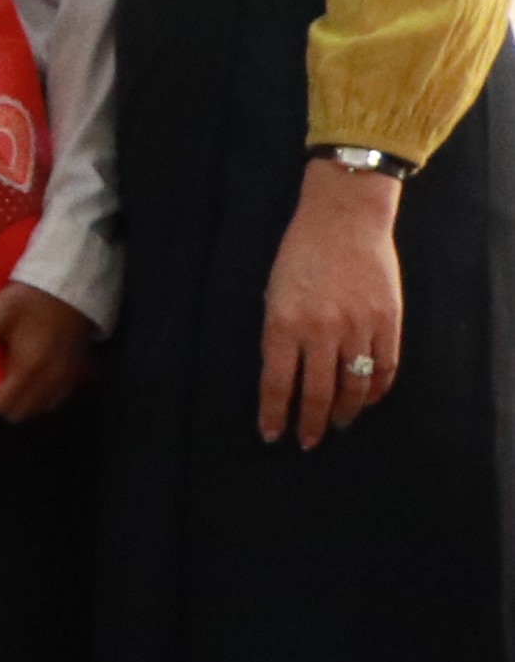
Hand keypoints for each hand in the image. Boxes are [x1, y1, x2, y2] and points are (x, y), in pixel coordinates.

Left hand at [0, 280, 97, 424]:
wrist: (71, 287)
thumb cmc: (32, 299)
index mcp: (29, 369)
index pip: (2, 405)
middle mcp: (50, 380)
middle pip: (20, 412)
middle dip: (1, 404)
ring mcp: (66, 378)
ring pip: (39, 407)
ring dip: (21, 400)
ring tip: (8, 378)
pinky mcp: (77, 371)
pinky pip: (56, 396)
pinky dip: (40, 394)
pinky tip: (31, 375)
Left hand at [262, 156, 404, 449]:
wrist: (344, 220)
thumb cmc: (301, 254)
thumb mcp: (274, 293)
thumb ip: (279, 334)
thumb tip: (284, 375)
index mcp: (283, 323)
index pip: (277, 383)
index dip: (275, 414)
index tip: (273, 435)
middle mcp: (321, 330)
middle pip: (316, 393)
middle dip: (310, 423)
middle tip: (308, 441)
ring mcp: (358, 327)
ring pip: (353, 386)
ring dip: (344, 411)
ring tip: (337, 424)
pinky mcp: (388, 322)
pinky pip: (384, 367)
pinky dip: (376, 389)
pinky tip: (366, 399)